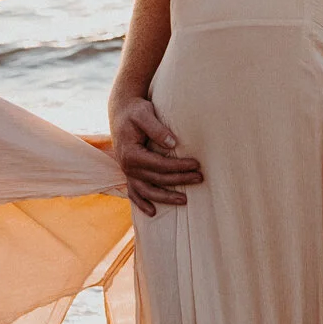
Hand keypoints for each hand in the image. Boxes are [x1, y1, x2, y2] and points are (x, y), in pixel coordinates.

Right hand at [109, 96, 202, 216]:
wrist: (122, 111)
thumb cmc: (135, 111)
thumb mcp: (144, 114)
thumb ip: (156, 129)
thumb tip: (172, 143)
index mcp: (131, 154)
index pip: (160, 165)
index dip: (179, 166)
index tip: (196, 164)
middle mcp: (127, 166)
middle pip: (157, 179)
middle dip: (180, 180)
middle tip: (200, 178)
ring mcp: (127, 172)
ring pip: (147, 191)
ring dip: (165, 198)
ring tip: (185, 200)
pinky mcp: (129, 173)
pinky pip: (134, 192)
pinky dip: (142, 203)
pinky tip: (153, 212)